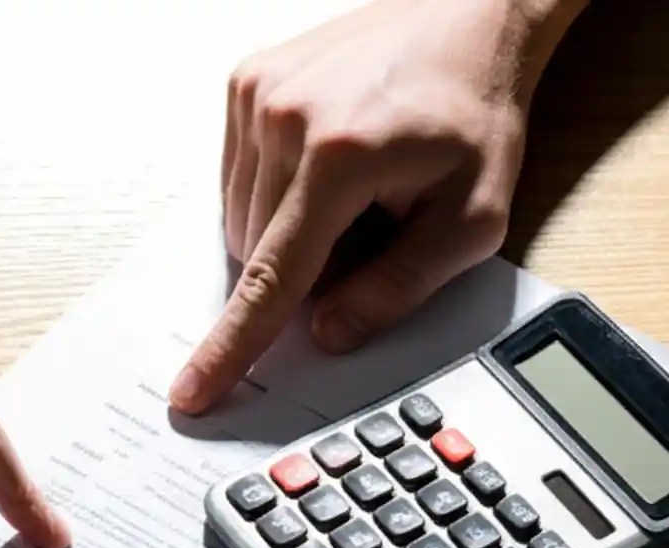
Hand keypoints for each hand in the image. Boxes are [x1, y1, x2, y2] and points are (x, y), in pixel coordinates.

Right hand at [170, 0, 586, 413]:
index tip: (193, 390)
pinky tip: (321, 162)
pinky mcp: (245, 83)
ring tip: (350, 185)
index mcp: (339, 159)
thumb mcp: (473, 218)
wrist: (466, 17)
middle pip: (258, 253)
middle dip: (304, 267)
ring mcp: (256, 96)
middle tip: (367, 228)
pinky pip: (234, 177)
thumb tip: (328, 334)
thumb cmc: (474, 112)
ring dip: (285, 229)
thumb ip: (399, 286)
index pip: (272, 280)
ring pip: (240, 219)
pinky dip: (272, 192)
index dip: (232, 346)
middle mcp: (282, 120)